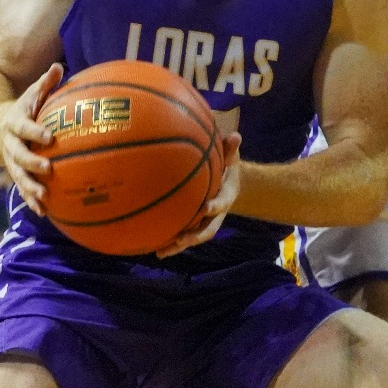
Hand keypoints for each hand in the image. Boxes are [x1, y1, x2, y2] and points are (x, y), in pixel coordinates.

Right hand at [0, 64, 63, 214]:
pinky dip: (31, 200)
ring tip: (44, 197)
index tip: (50, 136)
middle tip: (48, 168)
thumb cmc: (22, 109)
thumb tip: (59, 67)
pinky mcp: (15, 173)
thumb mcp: (30, 94)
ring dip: (30, 187)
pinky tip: (44, 212)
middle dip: (32, 162)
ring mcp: (11, 161)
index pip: (25, 127)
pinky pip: (22, 188)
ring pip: (19, 176)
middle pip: (19, 154)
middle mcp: (10, 144)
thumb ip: (44, 83)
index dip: (35, 131)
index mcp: (15, 123)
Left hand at [155, 134, 241, 258]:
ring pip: (193, 237)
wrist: (229, 181)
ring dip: (178, 246)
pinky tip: (152, 247)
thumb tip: (236, 135)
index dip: (215, 206)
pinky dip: (169, 242)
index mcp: (226, 197)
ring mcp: (205, 221)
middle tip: (180, 239)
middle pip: (207, 230)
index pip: (222, 203)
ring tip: (160, 252)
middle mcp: (216, 214)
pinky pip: (182, 233)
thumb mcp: (231, 156)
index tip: (206, 207)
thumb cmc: (226, 165)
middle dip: (194, 236)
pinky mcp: (193, 223)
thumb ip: (230, 149)